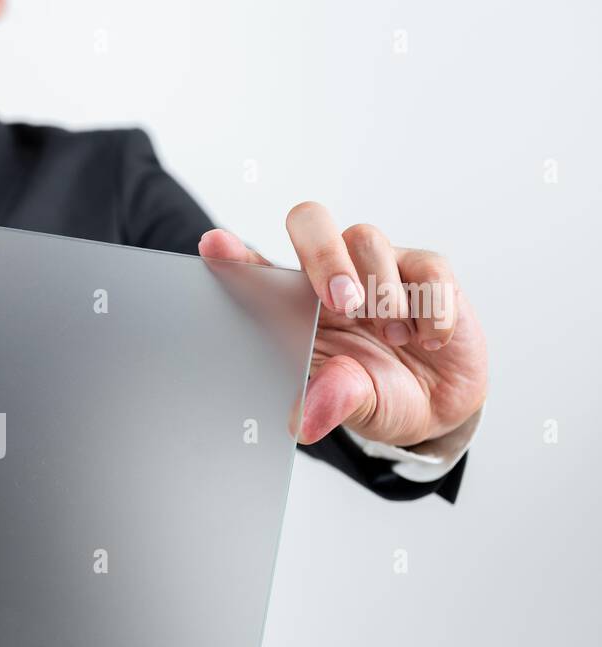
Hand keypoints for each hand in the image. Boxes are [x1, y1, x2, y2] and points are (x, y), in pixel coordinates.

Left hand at [200, 202, 487, 446]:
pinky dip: (432, 308)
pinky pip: (428, 268)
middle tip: (343, 305)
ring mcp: (377, 267)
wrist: (436, 408)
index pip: (255, 269)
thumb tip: (306, 421)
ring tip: (394, 338)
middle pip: (309, 221)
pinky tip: (429, 340)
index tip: (215, 245)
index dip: (232, 254)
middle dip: (322, 256)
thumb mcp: (349, 405)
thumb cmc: (373, 394)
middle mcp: (329, 275)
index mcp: (294, 305)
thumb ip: (329, 401)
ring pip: (367, 239)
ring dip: (382, 293)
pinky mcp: (425, 272)